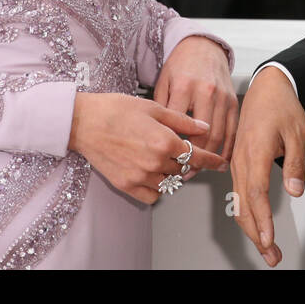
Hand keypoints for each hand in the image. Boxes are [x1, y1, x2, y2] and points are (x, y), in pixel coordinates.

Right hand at [68, 91, 224, 203]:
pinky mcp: (126, 185)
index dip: (212, 160)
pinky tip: (154, 174)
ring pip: (170, 183)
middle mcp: (155, 162)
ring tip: (165, 160)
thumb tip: (204, 127)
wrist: (84, 122)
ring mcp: (140, 176)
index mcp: (164, 141)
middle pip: (184, 170)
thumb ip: (182, 121)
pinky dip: (157, 188)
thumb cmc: (117, 109)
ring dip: (173, 174)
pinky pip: (152, 195)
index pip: (197, 156)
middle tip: (184, 154)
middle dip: (188, 163)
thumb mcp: (154, 107)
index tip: (221, 163)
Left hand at [153, 35, 237, 170]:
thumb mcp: (163, 82)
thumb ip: (162, 109)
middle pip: (201, 136)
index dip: (171, 147)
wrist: (203, 47)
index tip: (165, 161)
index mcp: (185, 87)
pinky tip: (219, 161)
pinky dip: (227, 149)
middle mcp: (206, 92)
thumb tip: (160, 138)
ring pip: (218, 136)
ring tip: (195, 170)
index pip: (179, 126)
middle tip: (181, 173)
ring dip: (208, 158)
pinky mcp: (233, 102)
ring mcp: (223, 98)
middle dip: (191, 159)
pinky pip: (233, 131)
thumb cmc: (180, 65)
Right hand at [230, 66, 304, 266]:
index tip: (269, 238)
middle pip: (244, 205)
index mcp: (255, 151)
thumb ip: (295, 162)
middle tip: (271, 254)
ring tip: (266, 247)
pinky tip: (254, 226)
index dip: (262, 219)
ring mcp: (237, 162)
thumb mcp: (297, 132)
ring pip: (239, 203)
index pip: (257, 193)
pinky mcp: (238, 163)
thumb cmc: (281, 105)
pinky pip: (239, 193)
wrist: (266, 87)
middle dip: (257, 234)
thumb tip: (294, 190)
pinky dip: (246, 214)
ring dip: (251, 228)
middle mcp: (241, 159)